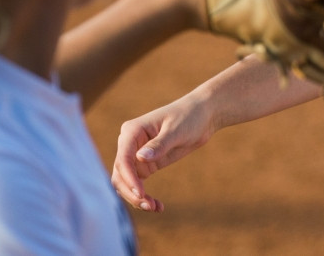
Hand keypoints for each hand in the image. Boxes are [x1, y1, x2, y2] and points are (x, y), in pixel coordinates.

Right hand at [111, 94, 214, 211]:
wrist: (202, 116)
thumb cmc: (189, 117)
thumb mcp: (177, 130)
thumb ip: (159, 144)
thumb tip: (140, 158)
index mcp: (132, 131)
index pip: (123, 158)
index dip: (129, 178)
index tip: (141, 193)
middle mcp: (129, 143)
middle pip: (120, 174)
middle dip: (131, 192)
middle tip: (148, 206)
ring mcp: (136, 155)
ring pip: (126, 182)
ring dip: (136, 197)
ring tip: (154, 208)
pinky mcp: (146, 164)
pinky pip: (138, 184)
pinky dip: (144, 196)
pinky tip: (158, 206)